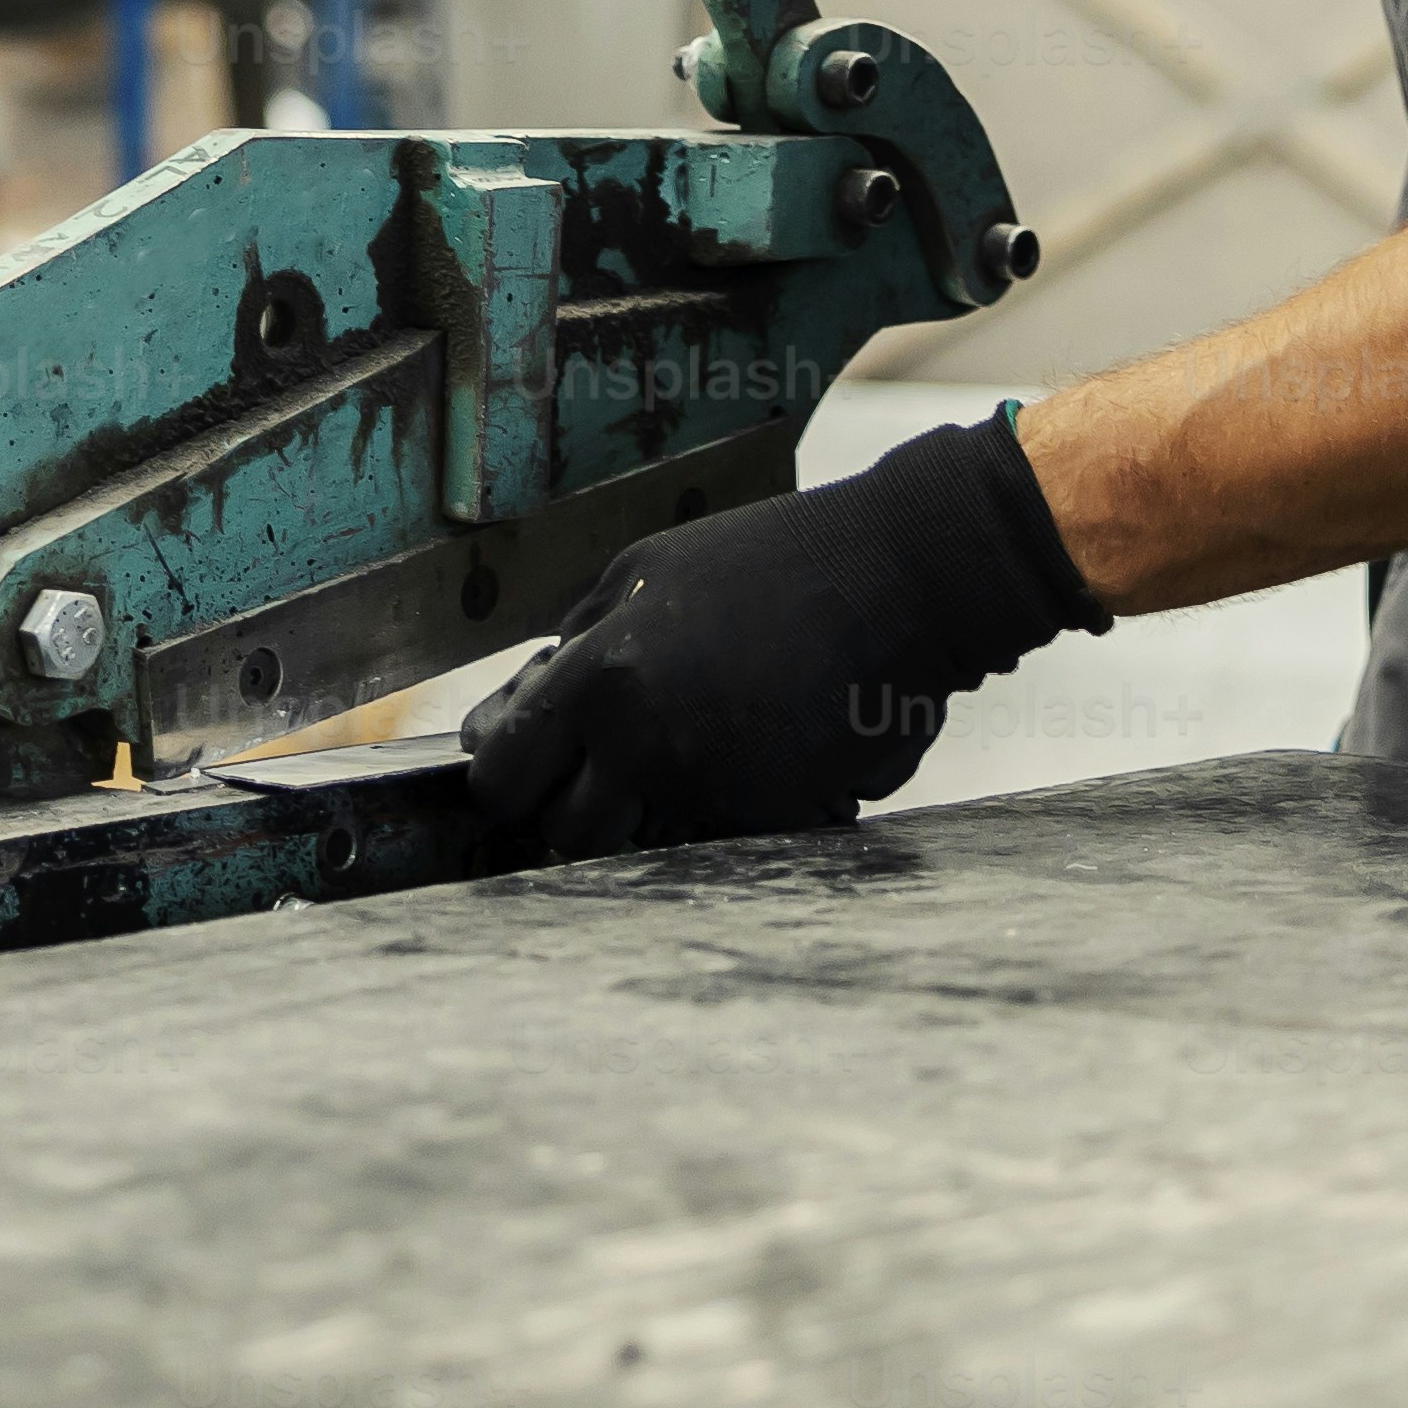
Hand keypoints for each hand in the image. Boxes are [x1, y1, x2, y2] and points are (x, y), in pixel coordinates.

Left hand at [458, 412, 1108, 863]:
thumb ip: (581, 642)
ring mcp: (714, 787)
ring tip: (703, 751)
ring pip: (648, 846)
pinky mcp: (777, 815)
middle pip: (568, 832)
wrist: (904, 575)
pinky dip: (740, 809)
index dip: (512, 781)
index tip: (534, 770)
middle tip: (619, 770)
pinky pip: (728, 838)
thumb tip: (530, 706)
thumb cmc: (774, 561)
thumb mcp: (646, 572)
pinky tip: (766, 751)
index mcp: (601, 674)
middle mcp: (646, 741)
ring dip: (662, 815)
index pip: (503, 777)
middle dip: (584, 811)